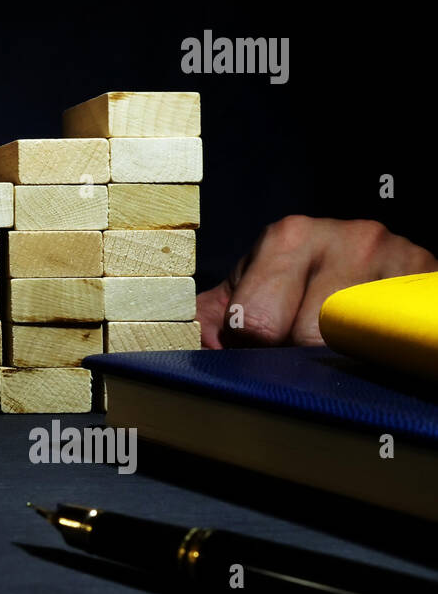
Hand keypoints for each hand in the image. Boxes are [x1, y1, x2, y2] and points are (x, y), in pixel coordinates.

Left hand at [197, 216, 436, 347]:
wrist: (371, 260)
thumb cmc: (299, 279)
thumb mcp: (250, 287)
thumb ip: (211, 316)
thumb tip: (181, 350)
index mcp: (289, 235)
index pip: (258, 320)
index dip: (251, 347)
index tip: (257, 344)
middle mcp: (349, 238)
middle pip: (309, 336)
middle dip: (294, 356)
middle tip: (295, 351)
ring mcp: (401, 261)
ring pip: (358, 342)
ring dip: (340, 358)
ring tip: (333, 348)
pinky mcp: (432, 284)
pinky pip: (401, 341)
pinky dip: (380, 355)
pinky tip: (369, 349)